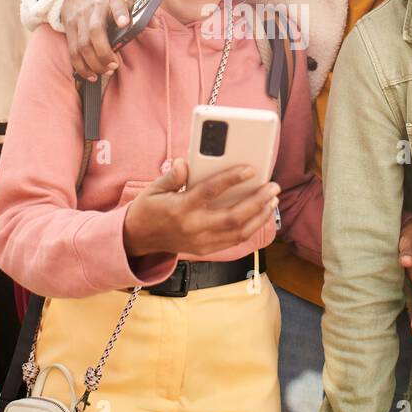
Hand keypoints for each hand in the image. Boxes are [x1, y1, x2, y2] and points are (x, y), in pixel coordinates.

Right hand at [61, 0, 133, 81]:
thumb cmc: (109, 4)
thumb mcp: (126, 2)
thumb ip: (141, 14)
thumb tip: (155, 24)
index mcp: (112, 1)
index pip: (117, 4)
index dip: (120, 14)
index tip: (125, 23)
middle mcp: (94, 9)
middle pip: (95, 31)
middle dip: (104, 52)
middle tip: (114, 65)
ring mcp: (79, 19)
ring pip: (82, 45)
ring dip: (94, 63)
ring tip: (105, 71)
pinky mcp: (69, 30)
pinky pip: (73, 52)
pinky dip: (81, 67)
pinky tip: (92, 74)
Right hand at [123, 158, 278, 258]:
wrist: (138, 239)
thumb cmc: (148, 208)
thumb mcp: (153, 188)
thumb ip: (172, 176)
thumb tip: (184, 162)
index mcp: (180, 208)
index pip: (210, 191)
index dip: (232, 179)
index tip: (250, 169)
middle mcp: (193, 227)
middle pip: (233, 216)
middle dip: (257, 201)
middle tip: (273, 186)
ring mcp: (201, 241)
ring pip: (239, 232)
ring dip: (260, 215)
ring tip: (272, 200)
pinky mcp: (206, 249)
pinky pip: (234, 240)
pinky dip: (251, 227)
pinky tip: (261, 214)